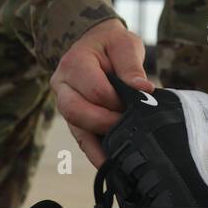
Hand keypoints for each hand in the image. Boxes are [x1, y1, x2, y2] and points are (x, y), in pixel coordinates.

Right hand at [50, 19, 151, 168]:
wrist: (95, 43)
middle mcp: (62, 85)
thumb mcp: (124, 45)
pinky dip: (96, 151)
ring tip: (121, 158)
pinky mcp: (73, 118)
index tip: (137, 102)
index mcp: (74, 63)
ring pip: (76, 129)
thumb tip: (145, 91)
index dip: (117, 100)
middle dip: (105, 123)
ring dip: (99, 144)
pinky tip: (111, 163)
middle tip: (130, 126)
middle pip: (77, 112)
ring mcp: (65, 103)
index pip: (95, 89)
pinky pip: (81, 138)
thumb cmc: (111, 44)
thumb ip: (132, 67)